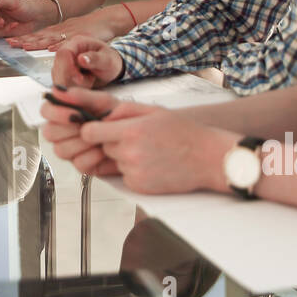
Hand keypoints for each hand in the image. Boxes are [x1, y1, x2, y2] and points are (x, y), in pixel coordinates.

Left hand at [9, 8, 121, 49]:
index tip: (9, 41)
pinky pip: (69, 42)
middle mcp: (60, 32)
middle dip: (24, 40)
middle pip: (39, 36)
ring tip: (25, 46)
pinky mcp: (80, 37)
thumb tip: (48, 47)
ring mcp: (69, 34)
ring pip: (50, 39)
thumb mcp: (70, 33)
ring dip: (37, 43)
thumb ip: (58, 40)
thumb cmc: (89, 28)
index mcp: (57, 31)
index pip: (36, 35)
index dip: (23, 38)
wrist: (106, 20)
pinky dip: (60, 45)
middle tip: (10, 42)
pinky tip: (52, 48)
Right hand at [40, 85, 143, 175]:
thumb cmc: (117, 115)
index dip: (55, 113)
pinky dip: (92, 156)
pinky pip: (78, 163)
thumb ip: (80, 96)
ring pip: (61, 150)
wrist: (136, 134)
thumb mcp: (102, 101)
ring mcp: (72, 149)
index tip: (73, 113)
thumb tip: (56, 90)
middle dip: (69, 130)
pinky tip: (103, 150)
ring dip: (81, 143)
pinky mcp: (83, 164)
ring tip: (98, 137)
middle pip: (49, 133)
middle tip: (86, 125)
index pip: (46, 111)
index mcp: (65, 112)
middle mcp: (64, 131)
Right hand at [51, 36, 123, 88]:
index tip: (79, 79)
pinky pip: (61, 82)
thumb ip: (95, 59)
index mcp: (78, 42)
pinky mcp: (64, 72)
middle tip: (87, 82)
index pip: (63, 53)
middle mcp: (68, 50)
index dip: (68, 68)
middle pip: (57, 66)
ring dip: (73, 84)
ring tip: (89, 80)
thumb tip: (81, 58)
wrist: (111, 68)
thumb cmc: (111, 61)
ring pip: (58, 76)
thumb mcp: (107, 60)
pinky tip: (85, 83)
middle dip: (70, 79)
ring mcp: (65, 61)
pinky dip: (72, 87)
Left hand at [80, 105, 236, 194]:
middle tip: (135, 138)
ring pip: (114, 162)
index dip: (91, 130)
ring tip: (149, 151)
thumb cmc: (182, 131)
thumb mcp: (153, 111)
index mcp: (131, 131)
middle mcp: (129, 153)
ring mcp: (133, 172)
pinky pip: (124, 176)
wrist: (207, 158)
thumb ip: (123, 110)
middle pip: (102, 147)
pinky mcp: (139, 186)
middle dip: (112, 142)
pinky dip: (134, 171)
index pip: (89, 133)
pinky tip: (153, 164)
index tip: (98, 129)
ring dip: (124, 157)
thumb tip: (100, 115)